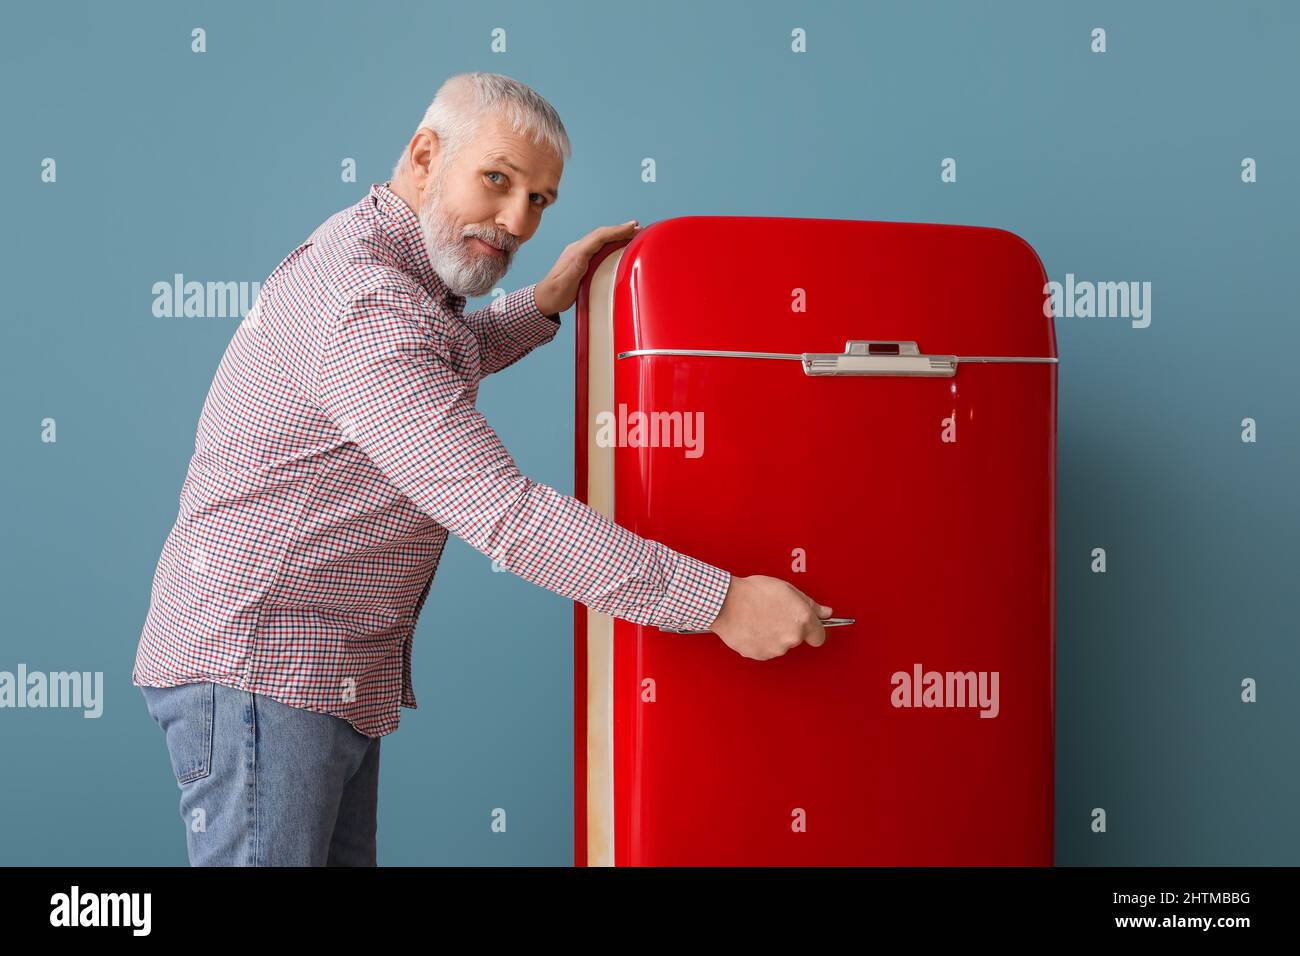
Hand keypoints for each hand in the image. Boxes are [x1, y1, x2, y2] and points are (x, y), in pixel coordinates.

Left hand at [533, 220, 643, 315]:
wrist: (544, 299)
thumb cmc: (555, 294)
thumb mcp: (565, 284)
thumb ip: (575, 269)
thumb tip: (585, 257)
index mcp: (576, 254)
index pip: (598, 237)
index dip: (616, 231)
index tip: (632, 227)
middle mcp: (577, 249)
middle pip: (601, 234)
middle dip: (620, 229)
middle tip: (638, 228)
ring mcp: (579, 253)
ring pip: (601, 238)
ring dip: (617, 234)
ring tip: (633, 232)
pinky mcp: (582, 258)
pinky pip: (599, 245)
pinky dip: (612, 241)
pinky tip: (619, 243)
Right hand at [706, 574, 834, 660]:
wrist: (726, 603)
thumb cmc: (753, 592)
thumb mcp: (786, 589)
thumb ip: (810, 604)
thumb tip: (825, 612)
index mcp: (802, 620)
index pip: (820, 636)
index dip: (814, 630)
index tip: (809, 627)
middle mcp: (792, 637)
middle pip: (796, 639)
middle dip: (788, 628)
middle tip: (774, 613)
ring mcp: (776, 649)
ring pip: (779, 645)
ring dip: (773, 635)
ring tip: (759, 618)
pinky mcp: (760, 655)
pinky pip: (764, 649)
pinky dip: (760, 641)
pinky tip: (752, 627)